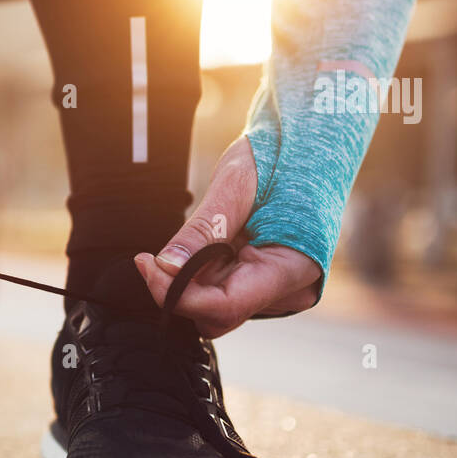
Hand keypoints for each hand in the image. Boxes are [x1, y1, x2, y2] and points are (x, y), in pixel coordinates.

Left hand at [134, 137, 320, 338]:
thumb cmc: (282, 155)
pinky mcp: (265, 282)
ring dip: (192, 280)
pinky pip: (224, 291)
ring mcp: (279, 289)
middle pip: (219, 313)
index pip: (226, 306)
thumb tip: (166, 266)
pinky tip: (207, 244)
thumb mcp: (236, 185)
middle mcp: (290, 289)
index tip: (147, 264)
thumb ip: (203, 230)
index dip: (178, 294)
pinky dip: (203, 274)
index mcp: (294, 268)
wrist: (309, 143)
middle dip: (180, 289)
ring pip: (217, 306)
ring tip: (198, 238)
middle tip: (153, 255)